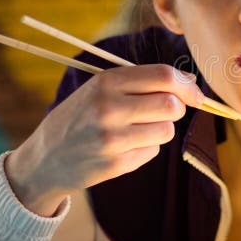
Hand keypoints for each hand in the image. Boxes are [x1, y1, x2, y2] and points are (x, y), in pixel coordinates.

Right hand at [5, 64, 205, 215]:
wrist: (44, 159)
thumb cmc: (81, 116)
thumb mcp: (100, 88)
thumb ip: (142, 81)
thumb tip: (188, 79)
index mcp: (106, 82)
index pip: (163, 77)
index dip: (187, 85)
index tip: (196, 93)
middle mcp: (109, 108)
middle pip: (172, 105)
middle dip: (176, 108)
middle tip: (163, 111)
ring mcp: (112, 139)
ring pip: (167, 130)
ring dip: (160, 130)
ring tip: (135, 130)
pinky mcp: (115, 164)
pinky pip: (153, 151)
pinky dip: (146, 148)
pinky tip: (123, 148)